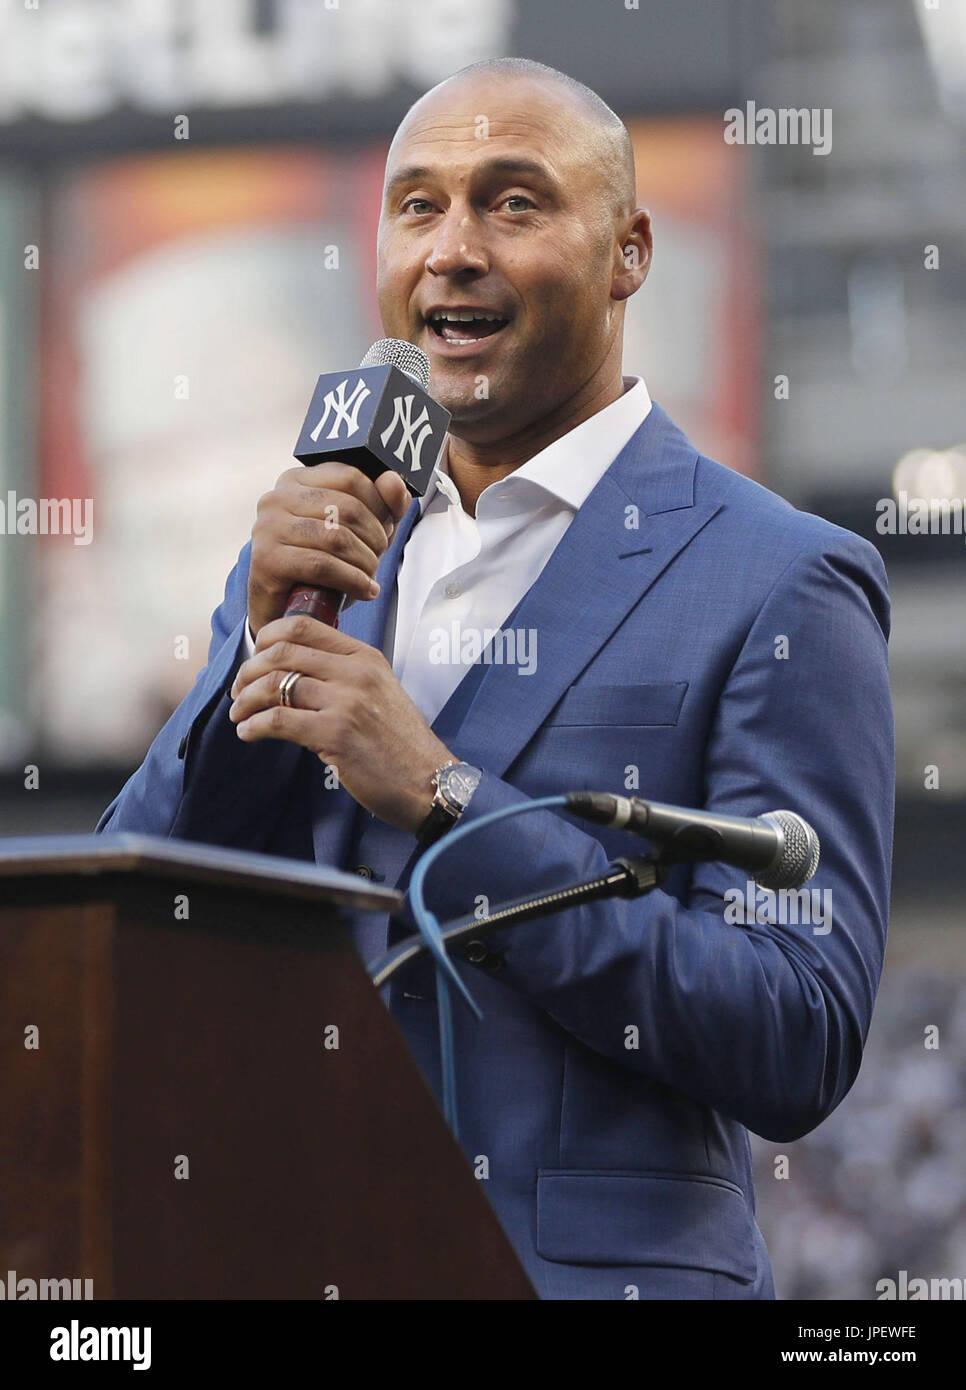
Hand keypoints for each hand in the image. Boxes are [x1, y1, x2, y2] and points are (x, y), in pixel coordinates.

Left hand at [227, 613, 456, 833]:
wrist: (429, 781)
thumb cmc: (401, 745)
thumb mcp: (380, 693)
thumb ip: (344, 677)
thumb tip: (296, 675)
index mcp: (365, 657)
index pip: (304, 626)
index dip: (267, 637)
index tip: (255, 658)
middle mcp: (355, 672)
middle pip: (282, 651)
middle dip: (249, 671)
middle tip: (240, 691)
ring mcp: (346, 702)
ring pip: (274, 683)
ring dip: (246, 700)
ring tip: (240, 714)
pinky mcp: (335, 734)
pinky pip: (277, 719)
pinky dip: (253, 726)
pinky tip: (249, 733)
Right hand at [247, 463, 412, 637]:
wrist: (287, 610)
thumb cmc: (322, 567)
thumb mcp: (359, 533)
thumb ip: (382, 504)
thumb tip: (393, 480)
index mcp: (296, 480)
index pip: (351, 477)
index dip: (379, 506)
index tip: (385, 530)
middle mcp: (277, 497)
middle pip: (348, 507)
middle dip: (375, 537)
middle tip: (378, 558)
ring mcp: (268, 527)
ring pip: (337, 537)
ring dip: (366, 562)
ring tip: (370, 577)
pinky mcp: (266, 559)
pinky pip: (322, 565)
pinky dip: (353, 580)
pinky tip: (365, 590)